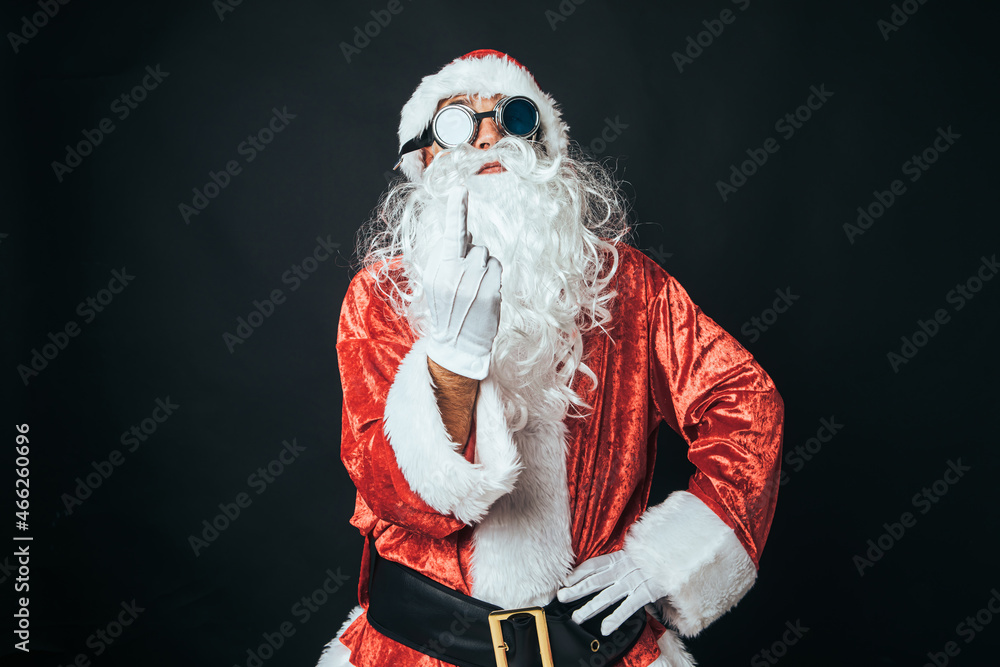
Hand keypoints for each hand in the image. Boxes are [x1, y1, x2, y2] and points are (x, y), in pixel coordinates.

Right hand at [424, 186, 502, 380]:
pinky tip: (483, 295)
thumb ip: (447, 257)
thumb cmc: (447, 311)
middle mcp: (455, 275)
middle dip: (472, 256)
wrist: (457, 345)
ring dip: (483, 266)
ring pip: (487, 255)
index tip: (459, 191)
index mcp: (437, 271)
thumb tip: (468, 233)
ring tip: (474, 289)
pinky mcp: (491, 293)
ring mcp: (475, 284)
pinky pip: (496, 268)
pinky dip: (492, 277)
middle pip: (474, 244)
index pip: (448, 235)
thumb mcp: (436, 284)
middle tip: (465, 280)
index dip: (455, 211)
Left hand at [556, 550, 667, 635]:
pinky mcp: (645, 592)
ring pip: (607, 596)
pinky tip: (604, 628)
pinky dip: (615, 618)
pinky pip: (627, 607)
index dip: (578, 573)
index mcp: (619, 558)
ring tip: (577, 617)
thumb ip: (619, 564)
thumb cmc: (654, 557)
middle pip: (594, 581)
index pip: (593, 566)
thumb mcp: (634, 555)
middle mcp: (623, 569)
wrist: (678, 554)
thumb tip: (603, 573)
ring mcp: (633, 581)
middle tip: (561, 598)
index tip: (565, 581)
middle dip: (576, 590)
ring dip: (590, 607)